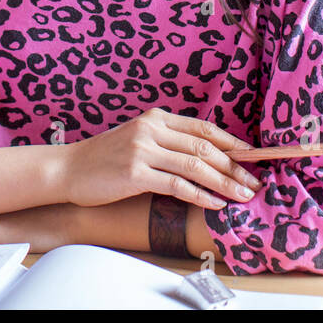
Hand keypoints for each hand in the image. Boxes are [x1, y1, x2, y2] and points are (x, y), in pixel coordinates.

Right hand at [59, 107, 261, 209]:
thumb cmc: (104, 159)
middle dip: (235, 167)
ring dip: (225, 183)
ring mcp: (143, 150)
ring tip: (243, 196)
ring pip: (196, 166)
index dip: (232, 143)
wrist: (68, 169)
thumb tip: (208, 159)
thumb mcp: (137, 140)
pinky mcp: (135, 173)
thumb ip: (167, 142)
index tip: (254, 159)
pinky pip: (177, 185)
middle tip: (254, 183)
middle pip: (205, 147)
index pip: (204, 128)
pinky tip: (215, 204)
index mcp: (155, 118)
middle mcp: (151, 129)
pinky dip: (201, 196)